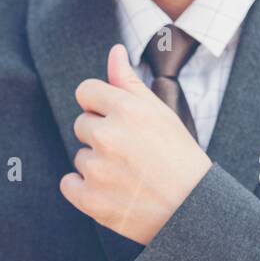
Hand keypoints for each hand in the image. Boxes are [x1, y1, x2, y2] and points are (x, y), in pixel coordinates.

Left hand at [60, 43, 211, 245]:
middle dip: (100, 136)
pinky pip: (69, 183)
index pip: (85, 91)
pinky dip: (84, 189)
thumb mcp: (159, 113)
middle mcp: (108, 136)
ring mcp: (97, 169)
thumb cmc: (178, 157)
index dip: (99, 106)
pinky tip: (111, 192)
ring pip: (79, 156)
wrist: (191, 210)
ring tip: (128, 175)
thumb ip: (129, 82)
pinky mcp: (89, 199)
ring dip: (96, 165)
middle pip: (81, 124)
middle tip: (130, 154)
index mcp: (127, 109)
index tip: (115, 120)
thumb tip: (114, 50)